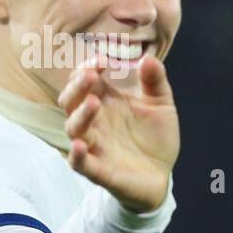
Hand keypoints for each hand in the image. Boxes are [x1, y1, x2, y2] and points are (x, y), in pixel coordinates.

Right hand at [57, 42, 179, 212]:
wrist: (162, 175)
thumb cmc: (156, 137)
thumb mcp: (162, 105)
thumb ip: (155, 82)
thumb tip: (148, 57)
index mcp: (105, 102)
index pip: (84, 80)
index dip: (89, 67)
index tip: (104, 59)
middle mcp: (94, 121)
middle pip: (71, 100)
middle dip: (78, 86)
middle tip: (91, 74)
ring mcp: (94, 145)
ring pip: (73, 127)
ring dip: (80, 114)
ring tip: (94, 102)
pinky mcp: (98, 170)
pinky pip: (79, 163)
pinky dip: (77, 155)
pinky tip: (80, 145)